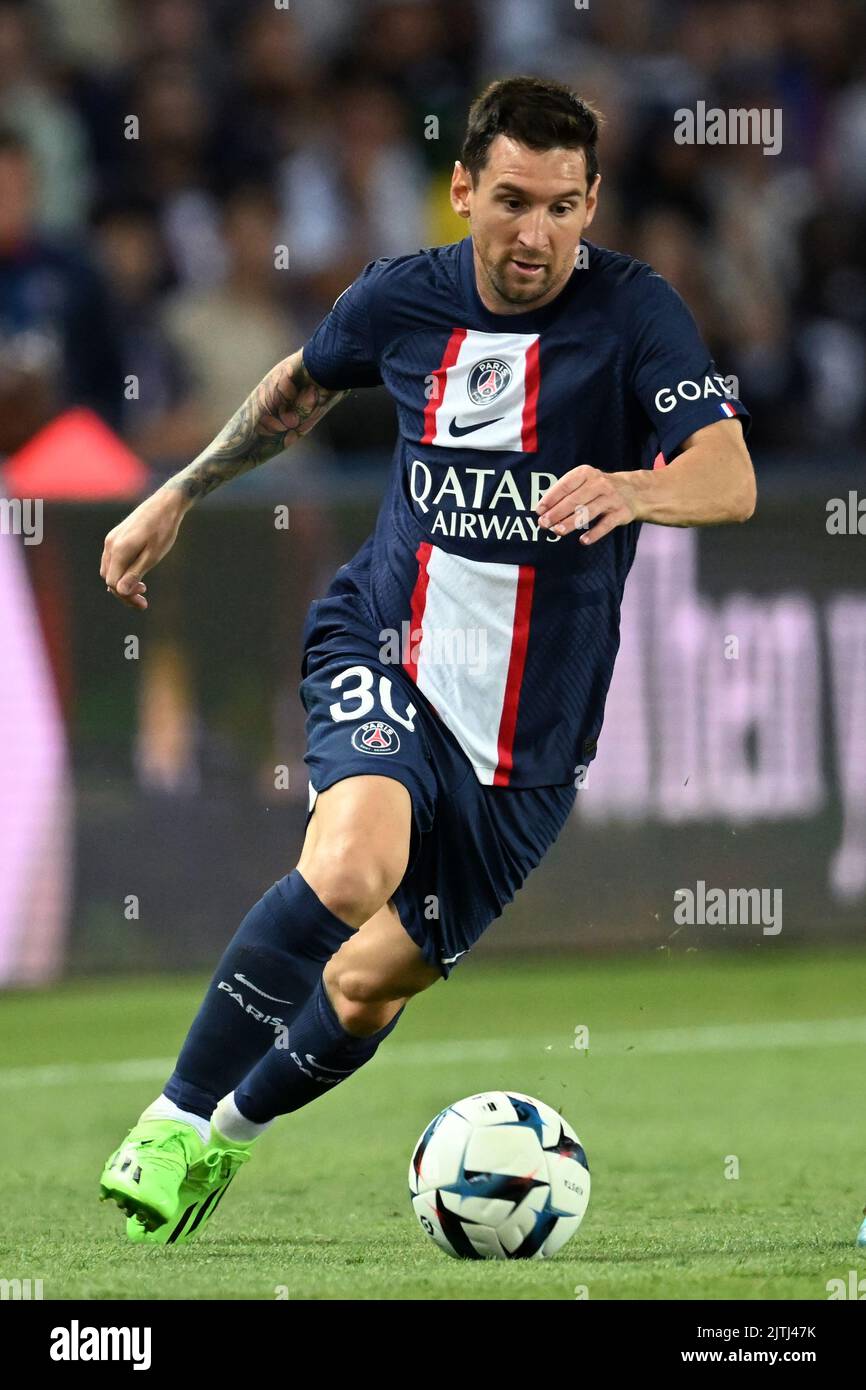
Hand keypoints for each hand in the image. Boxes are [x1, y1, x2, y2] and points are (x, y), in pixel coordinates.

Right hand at [100, 487, 189, 609]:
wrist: (166, 504)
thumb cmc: (164, 529)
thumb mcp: (153, 555)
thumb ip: (136, 573)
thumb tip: (121, 591)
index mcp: (119, 550)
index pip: (113, 583)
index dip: (126, 597)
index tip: (143, 603)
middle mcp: (110, 544)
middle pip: (109, 578)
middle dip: (124, 592)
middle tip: (143, 601)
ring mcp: (111, 539)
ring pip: (109, 570)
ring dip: (122, 582)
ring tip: (142, 588)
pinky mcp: (116, 536)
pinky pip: (113, 560)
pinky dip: (122, 571)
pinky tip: (136, 574)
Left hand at [535, 466, 638, 545]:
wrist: (634, 491)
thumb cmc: (599, 489)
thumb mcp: (584, 482)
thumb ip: (566, 493)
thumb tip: (544, 511)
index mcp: (586, 473)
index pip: (565, 485)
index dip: (551, 498)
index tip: (539, 510)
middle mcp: (599, 483)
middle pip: (575, 499)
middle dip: (557, 513)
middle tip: (544, 524)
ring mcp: (611, 498)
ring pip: (588, 511)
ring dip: (572, 522)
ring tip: (558, 531)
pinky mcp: (621, 512)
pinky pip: (606, 524)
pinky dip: (595, 533)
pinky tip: (583, 540)